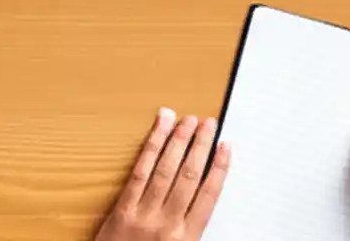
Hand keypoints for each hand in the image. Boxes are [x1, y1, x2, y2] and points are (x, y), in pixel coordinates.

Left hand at [95, 108, 231, 240]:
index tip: (226, 146)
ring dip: (179, 141)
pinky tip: (159, 130)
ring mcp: (144, 215)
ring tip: (187, 120)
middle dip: (201, 146)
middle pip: (190, 176)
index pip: (209, 195)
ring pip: (166, 170)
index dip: (219, 167)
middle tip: (208, 123)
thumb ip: (192, 231)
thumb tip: (206, 195)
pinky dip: (151, 147)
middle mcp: (168, 225)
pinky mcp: (123, 209)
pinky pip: (140, 172)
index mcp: (187, 239)